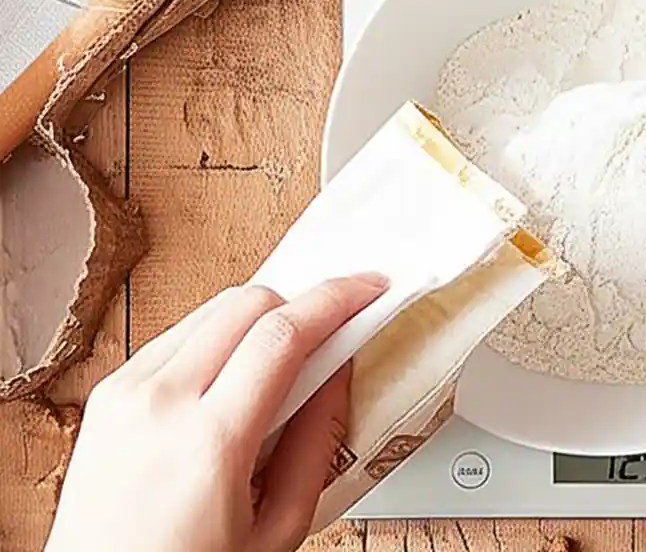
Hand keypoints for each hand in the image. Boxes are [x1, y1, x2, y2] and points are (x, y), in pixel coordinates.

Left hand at [46, 273, 388, 551]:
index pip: (283, 333)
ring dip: (258, 320)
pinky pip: (176, 338)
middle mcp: (158, 403)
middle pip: (247, 302)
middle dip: (301, 303)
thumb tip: (337, 377)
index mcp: (209, 441)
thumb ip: (316, 446)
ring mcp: (124, 393)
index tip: (369, 288)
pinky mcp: (107, 395)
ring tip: (282, 364)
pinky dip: (217, 341)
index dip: (337, 299)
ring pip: (210, 311)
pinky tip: (234, 378)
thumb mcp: (277, 530)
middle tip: (334, 327)